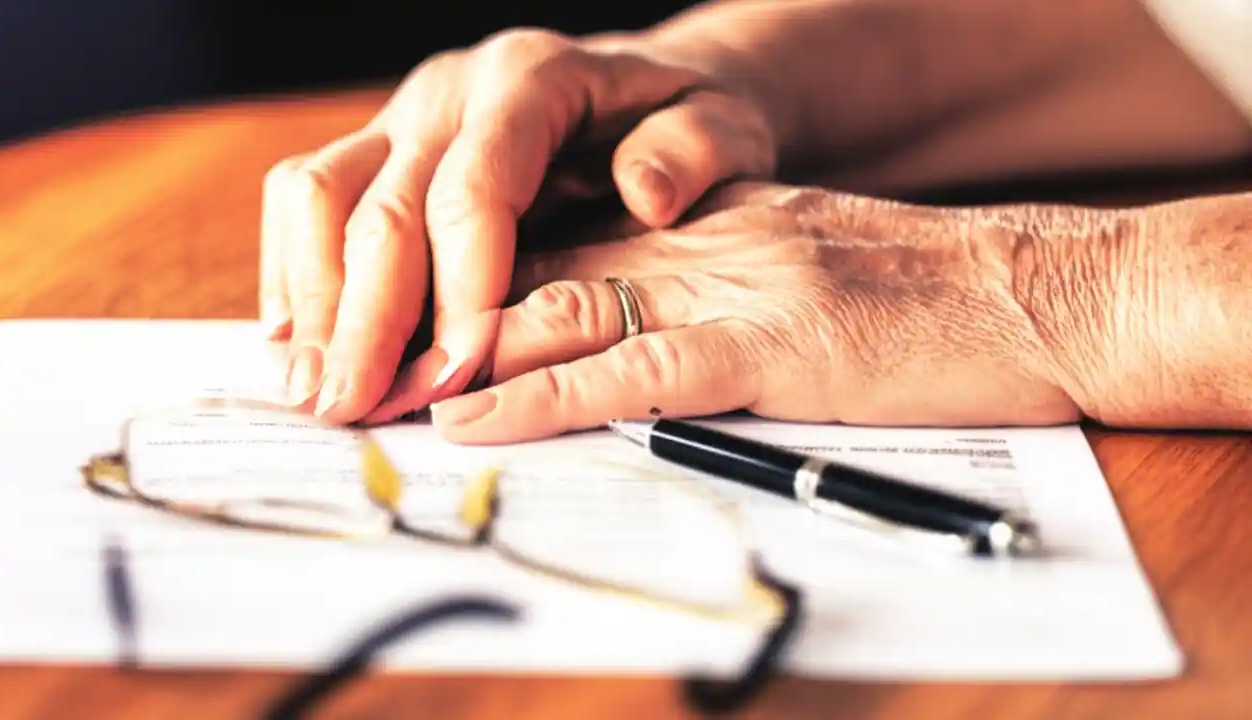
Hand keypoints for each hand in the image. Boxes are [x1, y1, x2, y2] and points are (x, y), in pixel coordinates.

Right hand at [259, 28, 776, 423]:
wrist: (638, 87)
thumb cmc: (679, 119)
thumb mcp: (719, 125)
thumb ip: (693, 152)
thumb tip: (647, 193)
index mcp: (530, 80)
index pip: (474, 192)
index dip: (456, 292)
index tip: (454, 379)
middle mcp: (450, 92)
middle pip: (381, 204)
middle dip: (364, 320)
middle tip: (350, 409)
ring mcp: (403, 117)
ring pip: (318, 195)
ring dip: (312, 302)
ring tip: (314, 391)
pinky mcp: (376, 147)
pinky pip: (306, 200)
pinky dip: (296, 275)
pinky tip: (299, 345)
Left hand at [421, 181, 1083, 443]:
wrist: (1032, 291)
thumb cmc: (919, 300)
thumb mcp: (795, 275)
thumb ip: (712, 291)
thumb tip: (627, 338)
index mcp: (700, 226)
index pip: (552, 242)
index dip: (463, 284)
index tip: (391, 323)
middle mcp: (696, 243)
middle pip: (531, 270)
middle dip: (432, 318)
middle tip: (345, 361)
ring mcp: (728, 287)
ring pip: (559, 309)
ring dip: (457, 357)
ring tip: (371, 394)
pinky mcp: (771, 345)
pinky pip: (635, 367)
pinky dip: (544, 396)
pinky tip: (476, 417)